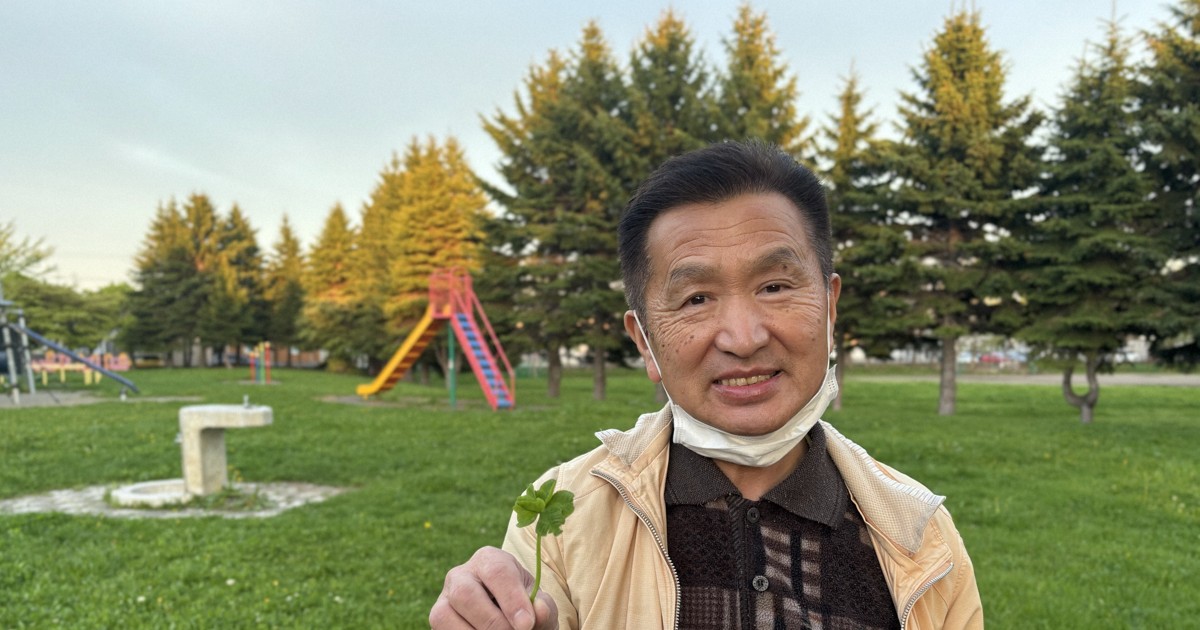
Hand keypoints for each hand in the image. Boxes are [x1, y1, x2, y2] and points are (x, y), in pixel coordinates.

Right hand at [429, 546, 558, 628]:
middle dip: (491, 621)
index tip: (526, 624)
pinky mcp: (437, 619)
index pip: (496, 572)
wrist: (510, 620)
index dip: (512, 599)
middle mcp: (461, 574)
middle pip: (465, 593)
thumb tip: (539, 610)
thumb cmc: (526, 609)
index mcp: (489, 560)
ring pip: (445, 615)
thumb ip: (543, 607)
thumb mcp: (540, 605)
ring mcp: (444, 598)